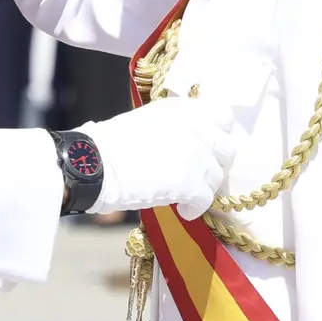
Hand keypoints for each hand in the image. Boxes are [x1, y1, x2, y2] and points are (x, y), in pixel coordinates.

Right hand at [76, 96, 240, 219]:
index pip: (222, 116)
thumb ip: (175, 127)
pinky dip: (195, 209)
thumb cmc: (111, 143)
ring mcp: (196, 154)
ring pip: (217, 177)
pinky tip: (184, 211)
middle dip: (216, 163)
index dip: (218, 135)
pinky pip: (205, 201)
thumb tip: (188, 143)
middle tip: (200, 174)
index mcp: (183, 109)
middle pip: (227, 149)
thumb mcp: (148, 121)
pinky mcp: (190, 182)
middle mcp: (196, 126)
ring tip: (186, 196)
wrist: (95, 163)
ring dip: (204, 187)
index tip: (208, 148)